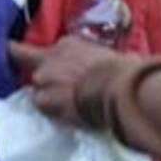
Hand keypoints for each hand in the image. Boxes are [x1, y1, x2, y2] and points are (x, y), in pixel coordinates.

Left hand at [4, 35, 131, 130]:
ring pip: (38, 92)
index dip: (48, 60)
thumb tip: (111, 67)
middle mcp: (50, 58)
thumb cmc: (123, 70)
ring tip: (67, 108)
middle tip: (59, 91)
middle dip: (46, 80)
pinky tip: (68, 116)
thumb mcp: (110, 57)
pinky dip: (53, 112)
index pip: (48, 51)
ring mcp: (43, 79)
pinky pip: (43, 108)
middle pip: (37, 70)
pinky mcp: (42, 100)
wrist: (117, 87)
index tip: (41, 63)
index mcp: (68, 44)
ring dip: (49, 98)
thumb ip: (98, 62)